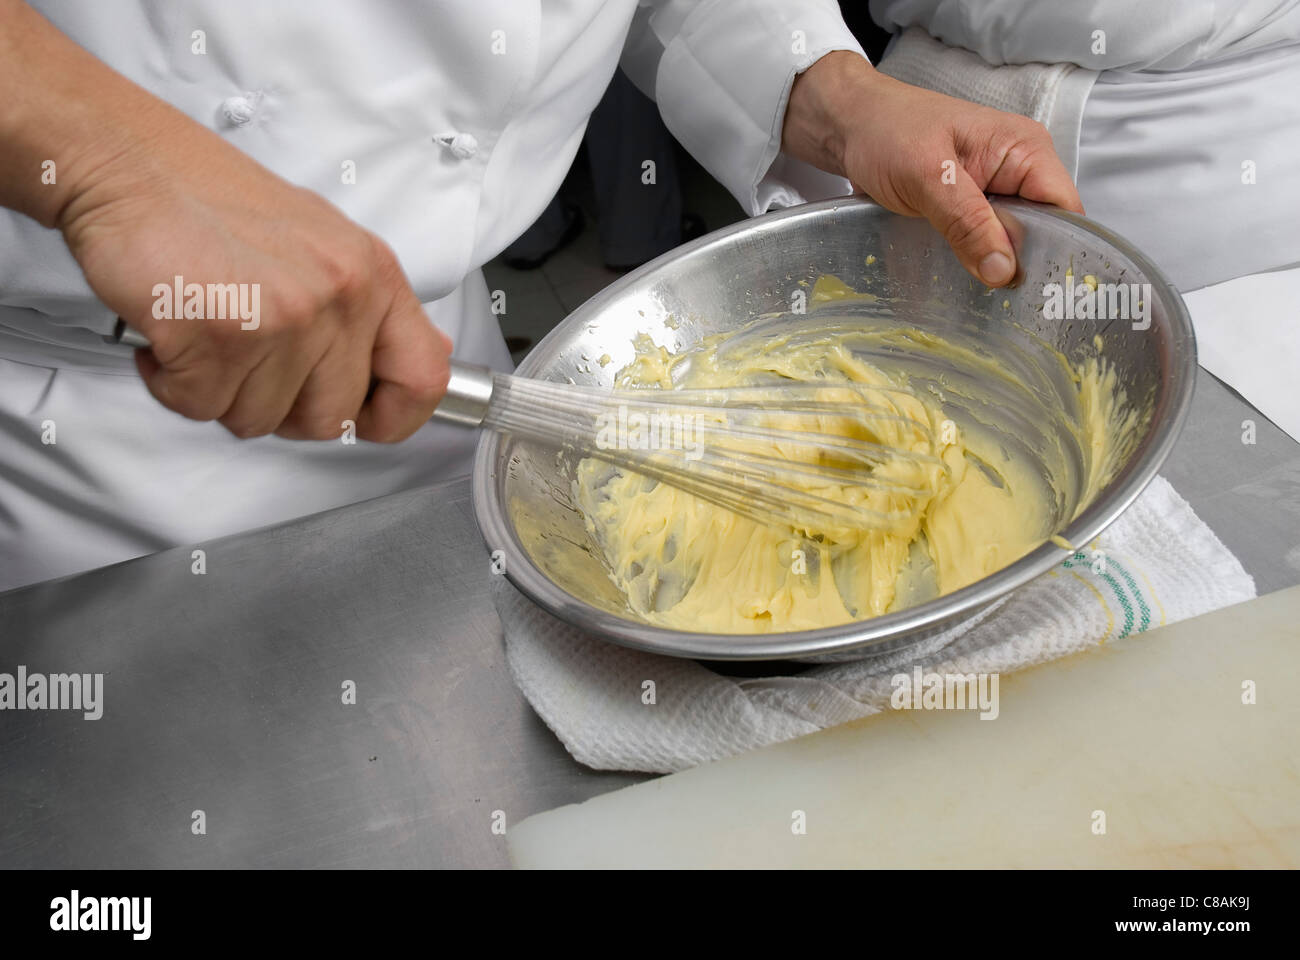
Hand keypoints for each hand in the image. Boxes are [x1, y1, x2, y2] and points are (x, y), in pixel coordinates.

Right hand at [0, 0, 449, 441]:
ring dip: (219, 391)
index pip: (424, 378)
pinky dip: (172, 383)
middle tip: (247, 362)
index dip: (393, 417)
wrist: (128, 164)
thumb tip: (427, 358)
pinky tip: (172, 334)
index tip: (364, 420)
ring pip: (259, 420)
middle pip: (329, 419)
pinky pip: (201, 407)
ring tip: (206, 331)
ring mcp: (286, 317)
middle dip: (279, 407)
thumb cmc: (211, 201)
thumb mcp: (323, 242)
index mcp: (372, 275)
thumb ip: (367, 307)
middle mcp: (340, 295)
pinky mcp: (223, 335)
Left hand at [783, 51, 1083, 286]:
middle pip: (1044, 231)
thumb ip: (967, 223)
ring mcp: (996, 190)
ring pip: (1014, 241)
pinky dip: (976, 260)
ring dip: (996, 266)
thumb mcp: (927, 178)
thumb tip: (1005, 272)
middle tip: (1001, 303)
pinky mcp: (971, 207)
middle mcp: (1020, 170)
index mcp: (1026, 150)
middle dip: (1024, 265)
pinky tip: (961, 281)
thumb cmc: (886, 132)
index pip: (1065, 210)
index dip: (1057, 251)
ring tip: (979, 298)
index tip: (1035, 291)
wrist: (848, 124)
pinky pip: (986, 240)